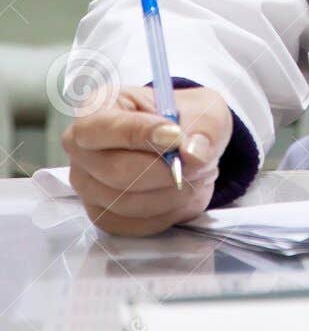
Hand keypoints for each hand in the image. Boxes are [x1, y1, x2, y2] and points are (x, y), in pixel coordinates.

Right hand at [62, 83, 233, 236]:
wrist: (186, 147)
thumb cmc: (186, 119)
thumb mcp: (205, 110)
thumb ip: (203, 128)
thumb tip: (193, 153)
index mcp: (97, 107)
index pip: (106, 127)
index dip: (141, 134)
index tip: (177, 137)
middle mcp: (82, 148)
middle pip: (115, 171)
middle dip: (164, 170)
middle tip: (198, 162)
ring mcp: (87, 185)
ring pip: (127, 201)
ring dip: (171, 193)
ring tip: (196, 174)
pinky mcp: (102, 214)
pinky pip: (134, 223)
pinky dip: (167, 213)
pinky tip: (183, 194)